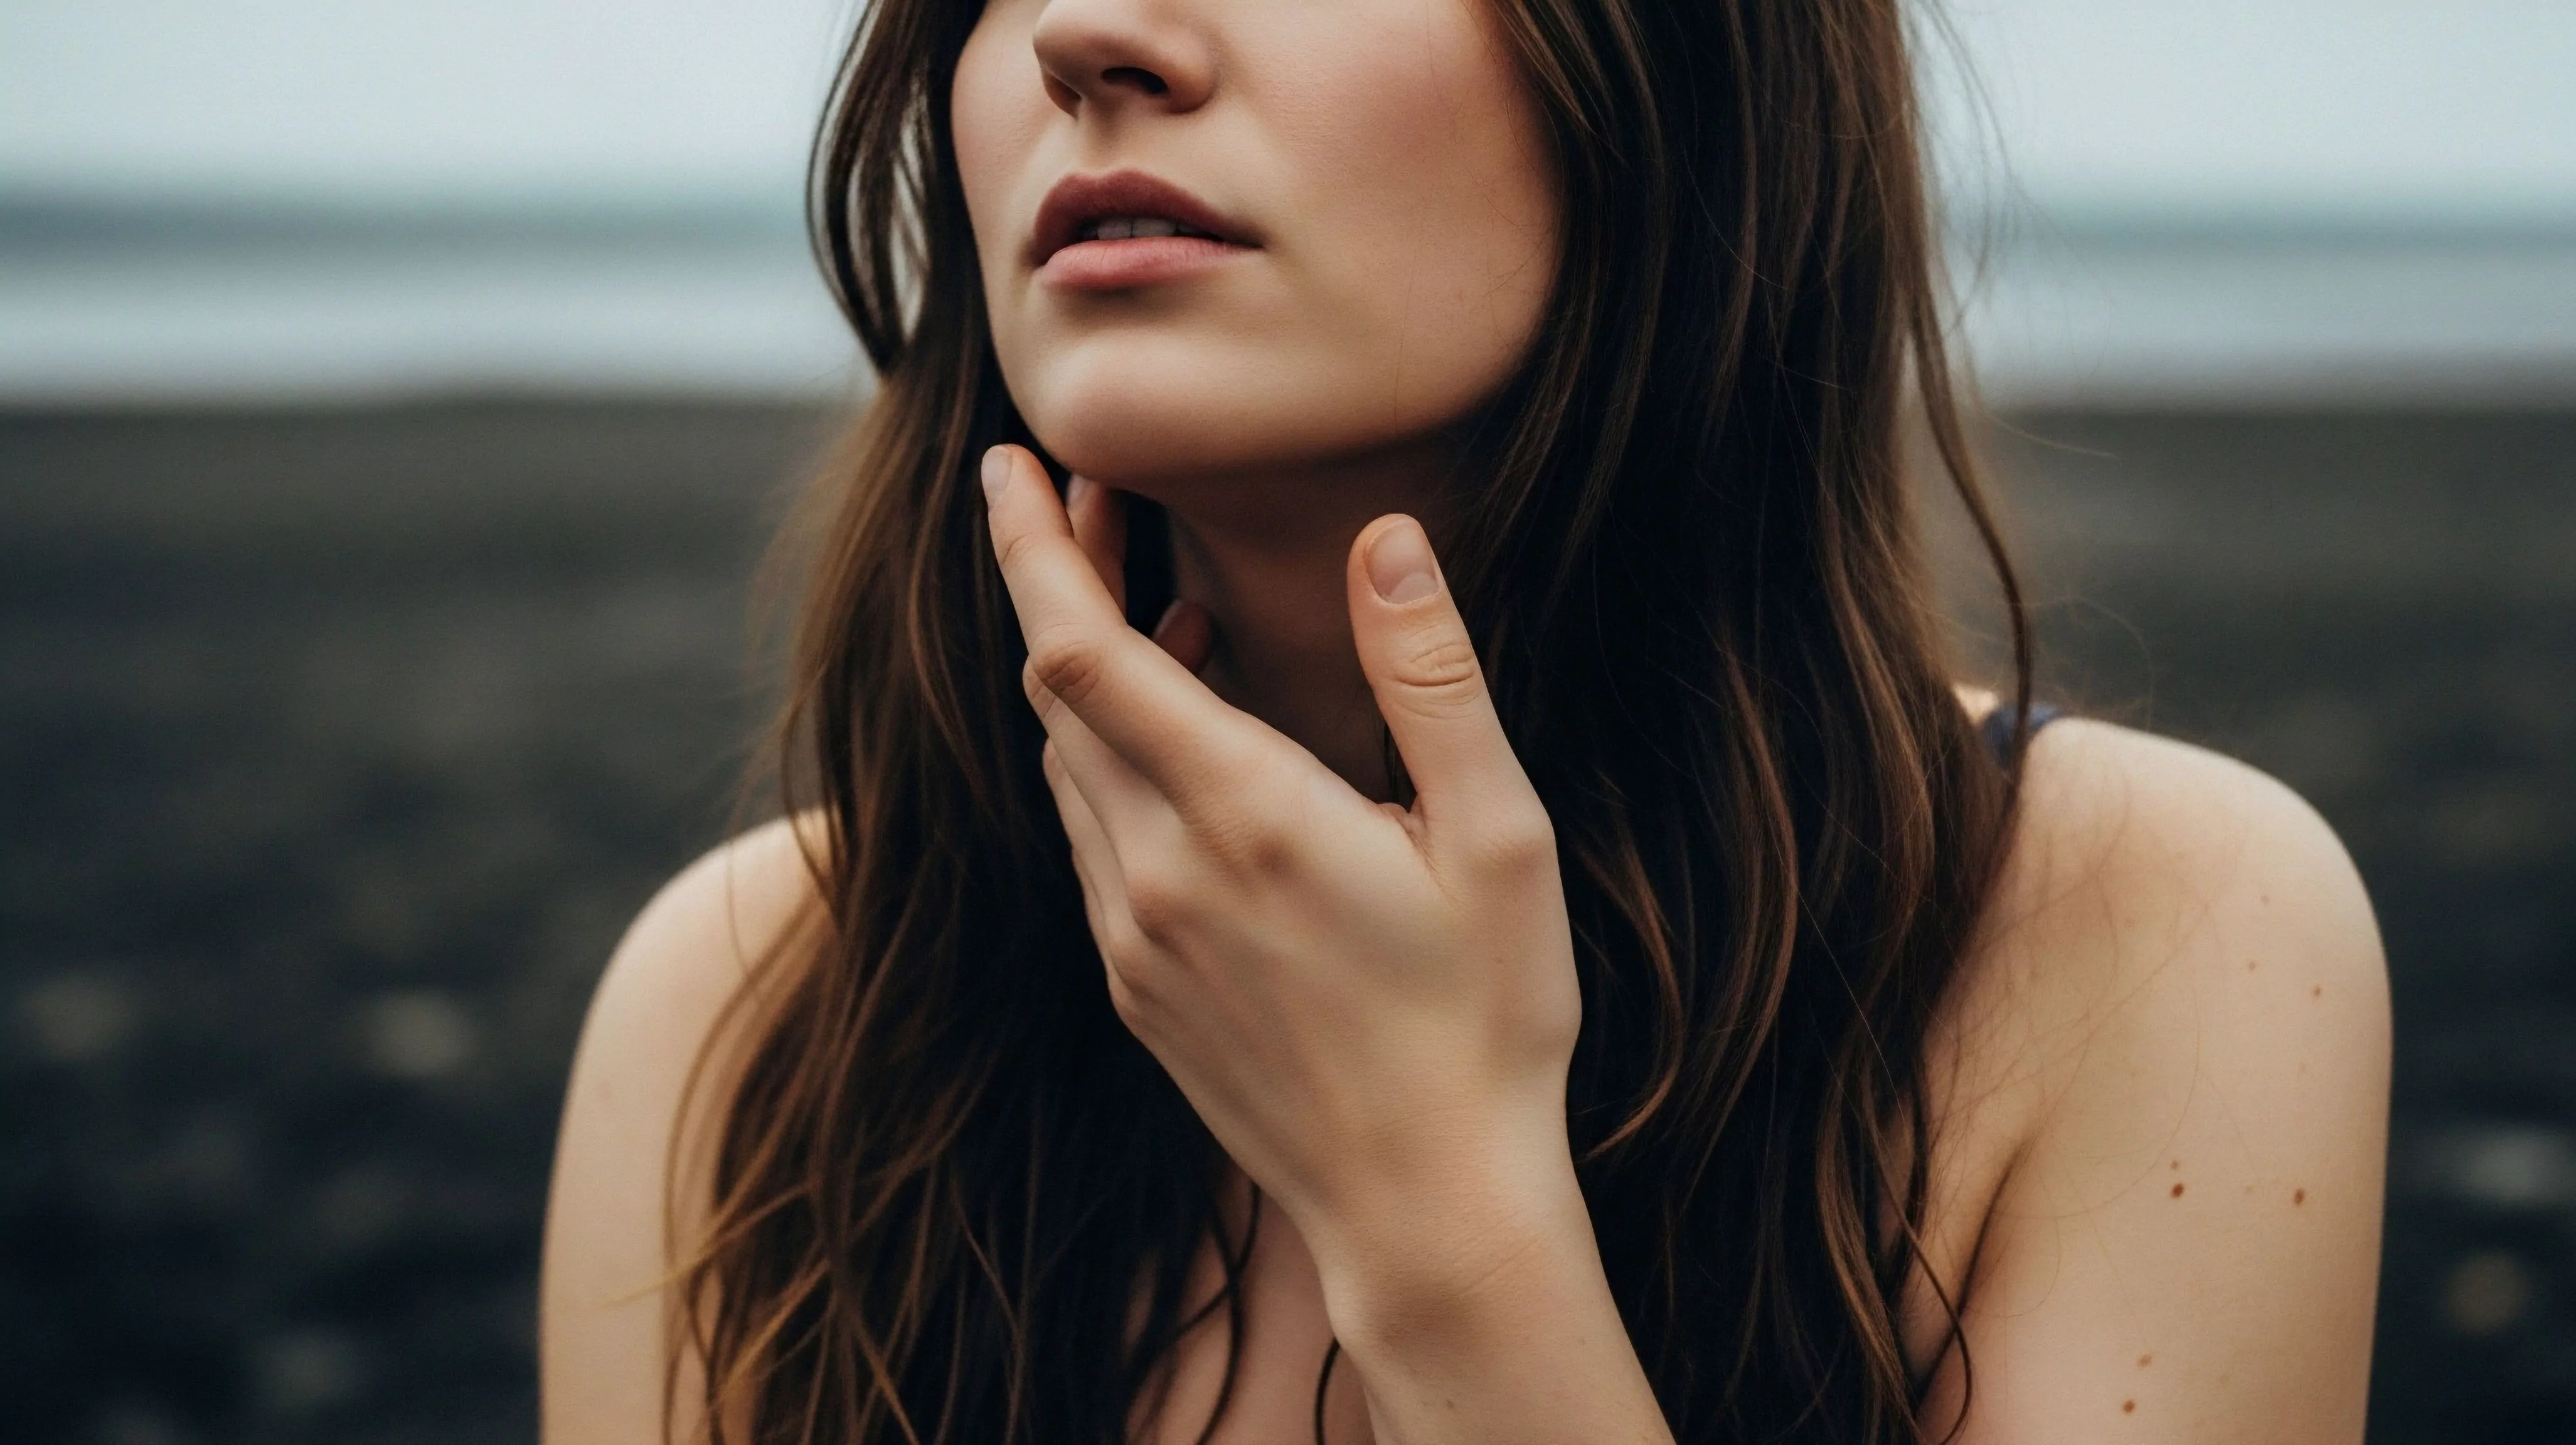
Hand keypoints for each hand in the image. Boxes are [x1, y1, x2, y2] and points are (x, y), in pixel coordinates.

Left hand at [979, 444, 1584, 1290]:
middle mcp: (1155, 871)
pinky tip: (1189, 743)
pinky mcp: (1134, 986)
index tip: (1014, 464)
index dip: (1030, 544)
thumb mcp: (1498, 837)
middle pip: (1056, 690)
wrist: (1426, 1207)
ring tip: (1176, 609)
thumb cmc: (1486, 1021)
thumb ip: (1432, 678)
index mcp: (1240, 815)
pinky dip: (1113, 761)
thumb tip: (1388, 538)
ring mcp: (1131, 936)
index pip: (1078, 648)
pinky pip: (1090, 839)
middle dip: (1061, 578)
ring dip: (1092, 673)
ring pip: (1067, 765)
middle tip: (1097, 496)